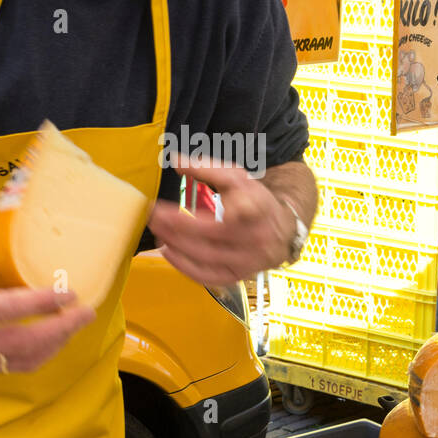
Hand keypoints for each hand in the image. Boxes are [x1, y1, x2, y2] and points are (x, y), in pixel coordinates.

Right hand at [0, 192, 96, 375]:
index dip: (45, 302)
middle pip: (28, 344)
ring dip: (54, 345)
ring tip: (73, 325)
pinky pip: (10, 368)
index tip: (71, 292)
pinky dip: (35, 355)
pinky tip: (47, 341)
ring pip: (23, 361)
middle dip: (63, 329)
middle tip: (87, 311)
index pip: (10, 309)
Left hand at [148, 157, 295, 284]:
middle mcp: (254, 236)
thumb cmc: (255, 201)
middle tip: (154, 215)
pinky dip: (185, 267)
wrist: (283, 231)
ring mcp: (246, 259)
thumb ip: (207, 168)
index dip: (228, 208)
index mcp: (257, 207)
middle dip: (178, 225)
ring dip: (177, 245)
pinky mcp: (238, 275)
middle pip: (212, 234)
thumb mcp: (237, 178)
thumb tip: (175, 161)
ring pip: (207, 257)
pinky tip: (169, 253)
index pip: (243, 209)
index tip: (200, 204)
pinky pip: (209, 277)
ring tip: (158, 232)